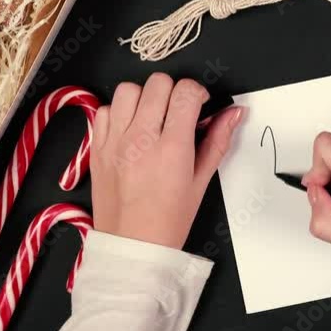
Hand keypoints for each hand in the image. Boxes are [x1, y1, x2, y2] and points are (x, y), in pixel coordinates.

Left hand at [91, 73, 243, 249]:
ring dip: (143, 98)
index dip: (197, 92)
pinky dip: (118, 113)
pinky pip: (104, 109)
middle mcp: (141, 140)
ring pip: (128, 89)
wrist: (132, 246)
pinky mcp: (97, 147)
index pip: (186, 92)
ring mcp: (115, 142)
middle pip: (158, 83)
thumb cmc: (169, 219)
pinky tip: (129, 130)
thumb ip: (218, 141)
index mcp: (172, 149)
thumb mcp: (201, 181)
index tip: (198, 105)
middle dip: (173, 92)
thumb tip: (234, 113)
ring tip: (151, 118)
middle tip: (176, 113)